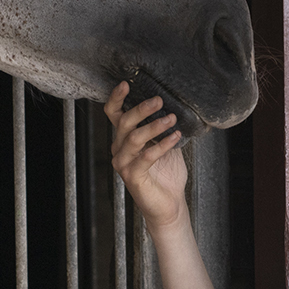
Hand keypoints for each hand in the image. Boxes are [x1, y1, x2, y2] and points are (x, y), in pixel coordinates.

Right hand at [105, 82, 187, 231]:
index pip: (114, 115)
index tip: (126, 84)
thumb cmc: (166, 174)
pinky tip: (175, 137)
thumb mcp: (166, 143)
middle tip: (159, 101)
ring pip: (134, 138)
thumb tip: (175, 104)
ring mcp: (124, 164)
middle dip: (142, 110)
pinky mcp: (133, 177)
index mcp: (124, 139)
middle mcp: (120, 150)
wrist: (170, 204)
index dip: (117, 99)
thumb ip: (163, 127)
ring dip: (154, 126)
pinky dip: (162, 145)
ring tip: (171, 119)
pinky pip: (146, 157)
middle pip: (124, 123)